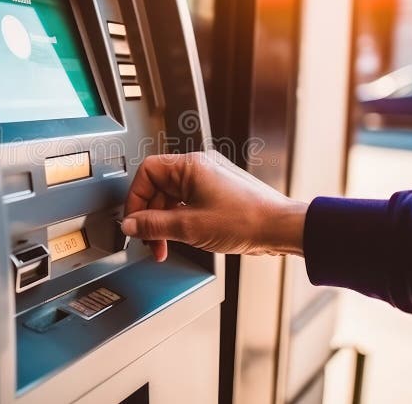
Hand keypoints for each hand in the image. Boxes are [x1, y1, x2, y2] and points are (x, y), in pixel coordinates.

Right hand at [121, 151, 306, 261]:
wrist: (281, 228)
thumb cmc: (247, 220)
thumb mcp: (190, 226)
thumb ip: (154, 225)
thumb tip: (130, 224)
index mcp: (190, 166)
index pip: (147, 172)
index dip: (136, 198)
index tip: (134, 221)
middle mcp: (199, 168)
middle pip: (158, 187)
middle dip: (150, 216)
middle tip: (150, 240)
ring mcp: (209, 180)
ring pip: (172, 197)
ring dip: (164, 222)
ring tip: (166, 245)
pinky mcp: (217, 194)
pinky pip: (187, 203)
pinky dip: (179, 221)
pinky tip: (183, 237)